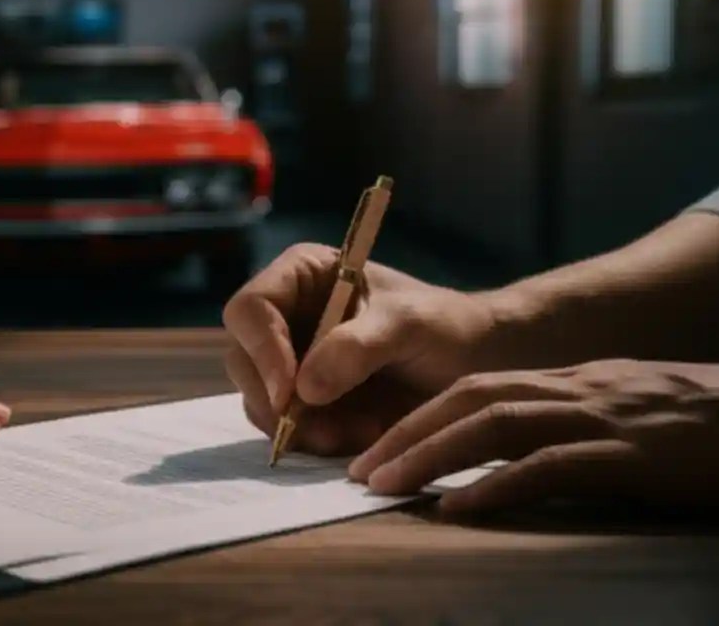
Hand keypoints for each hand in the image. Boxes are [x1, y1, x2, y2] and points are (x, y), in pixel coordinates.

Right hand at [223, 244, 497, 455]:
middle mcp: (285, 316)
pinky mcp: (304, 402)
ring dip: (301, 428)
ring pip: (260, 402)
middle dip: (278, 401)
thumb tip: (304, 388)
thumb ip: (358, 346)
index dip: (261, 351)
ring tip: (361, 432)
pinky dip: (316, 441)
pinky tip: (362, 436)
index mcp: (300, 276)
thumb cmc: (446, 326)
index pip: (249, 310)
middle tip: (325, 430)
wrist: (475, 364)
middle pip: (242, 361)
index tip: (291, 394)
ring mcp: (290, 362)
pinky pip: (286, 430)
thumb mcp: (410, 324)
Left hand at [350, 360, 718, 513]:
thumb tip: (513, 459)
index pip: (478, 389)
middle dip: (407, 434)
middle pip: (471, 400)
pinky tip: (456, 508)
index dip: (421, 417)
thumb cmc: (707, 425)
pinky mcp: (631, 457)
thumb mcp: (625, 413)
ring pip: (497, 427)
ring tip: (385, 487)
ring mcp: (603, 419)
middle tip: (358, 471)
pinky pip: (551, 468)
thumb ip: (570, 424)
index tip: (378, 451)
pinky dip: (496, 486)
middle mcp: (576, 389)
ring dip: (432, 456)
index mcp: (571, 381)